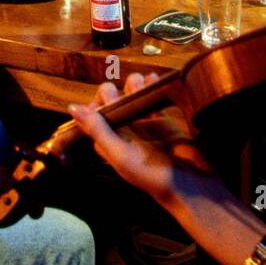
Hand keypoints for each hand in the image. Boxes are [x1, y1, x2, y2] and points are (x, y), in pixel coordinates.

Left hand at [69, 73, 215, 207]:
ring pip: (130, 95)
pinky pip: (152, 97)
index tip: (106, 99)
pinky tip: (154, 81)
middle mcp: (122, 132)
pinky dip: (152, 85)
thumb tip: (73, 109)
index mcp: (108, 142)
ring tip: (141, 82)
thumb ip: (99, 131)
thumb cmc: (154, 176)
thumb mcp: (122, 155)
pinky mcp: (161, 119)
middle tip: (126, 93)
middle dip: (116, 91)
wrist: (191, 184)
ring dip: (134, 84)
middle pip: (110, 101)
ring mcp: (142, 124)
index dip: (96, 103)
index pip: (92, 115)